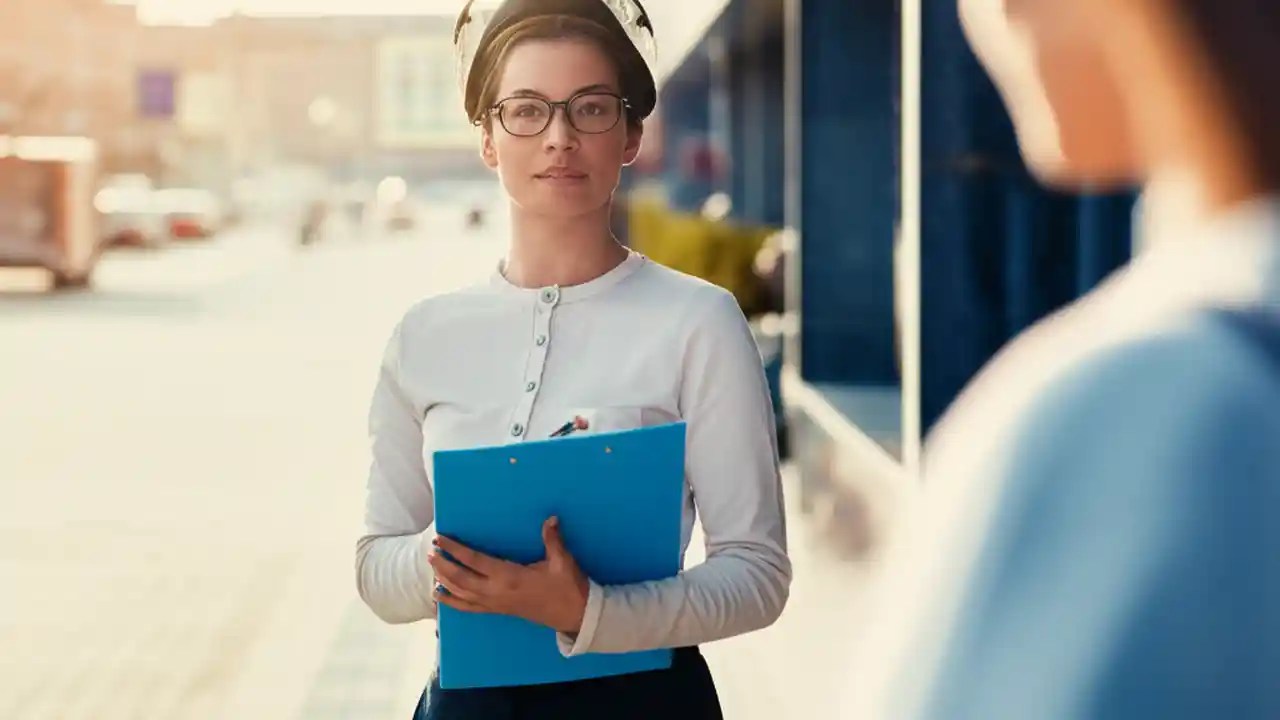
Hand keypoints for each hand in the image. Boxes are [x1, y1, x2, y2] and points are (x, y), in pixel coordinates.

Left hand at [428, 517, 589, 633]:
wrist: (575, 615)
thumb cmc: (567, 587)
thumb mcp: (562, 561)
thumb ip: (552, 539)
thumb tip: (550, 518)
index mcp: (509, 577)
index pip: (475, 561)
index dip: (455, 550)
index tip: (441, 539)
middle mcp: (497, 592)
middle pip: (461, 579)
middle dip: (444, 565)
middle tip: (431, 552)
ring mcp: (496, 604)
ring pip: (462, 594)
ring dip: (445, 581)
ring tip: (432, 568)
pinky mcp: (499, 610)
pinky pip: (469, 608)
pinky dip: (452, 602)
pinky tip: (440, 596)